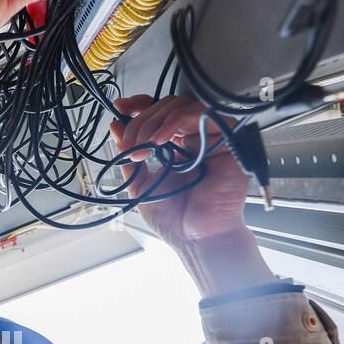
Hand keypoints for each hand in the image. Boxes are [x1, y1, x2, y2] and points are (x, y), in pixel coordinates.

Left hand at [110, 95, 274, 295]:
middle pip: (166, 106)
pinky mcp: (227, 138)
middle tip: (130, 146)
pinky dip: (175, 121)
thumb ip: (130, 156)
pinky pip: (202, 114)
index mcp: (176, 146)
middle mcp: (193, 138)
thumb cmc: (175, 219)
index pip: (159, 112)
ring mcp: (210, 137)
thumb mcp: (140, 184)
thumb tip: (116, 127)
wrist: (196, 237)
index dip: (139, 105)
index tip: (119, 109)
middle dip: (140, 122)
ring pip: (181, 105)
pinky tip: (160, 141)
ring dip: (154, 122)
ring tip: (144, 148)